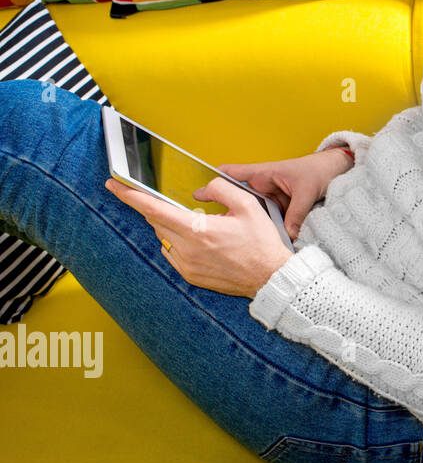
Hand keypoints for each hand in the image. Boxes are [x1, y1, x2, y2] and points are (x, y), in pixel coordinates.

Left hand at [105, 175, 293, 298]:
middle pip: (157, 221)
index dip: (130, 195)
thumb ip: (220, 189)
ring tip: (202, 227)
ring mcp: (186, 264)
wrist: (269, 277)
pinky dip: (180, 242)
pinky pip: (173, 252)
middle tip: (175, 204)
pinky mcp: (189, 275)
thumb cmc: (261, 243)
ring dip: (174, 226)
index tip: (114, 185)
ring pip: (165, 237)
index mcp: (198, 229)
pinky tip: (202, 242)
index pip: (153, 208)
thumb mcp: (248, 205)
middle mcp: (187, 249)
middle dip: (160, 209)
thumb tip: (200, 191)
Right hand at [217, 149, 352, 241]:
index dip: (213, 182)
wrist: (338, 172)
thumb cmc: (320, 171)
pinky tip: (263, 244)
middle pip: (239, 201)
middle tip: (218, 232)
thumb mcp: (307, 191)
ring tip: (240, 242)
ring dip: (250, 226)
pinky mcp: (282, 210)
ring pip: (254, 215)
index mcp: (263, 174)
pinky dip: (266, 231)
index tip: (197, 195)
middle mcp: (264, 187)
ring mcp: (272, 200)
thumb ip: (297, 213)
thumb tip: (288, 235)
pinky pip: (269, 222)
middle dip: (230, 215)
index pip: (231, 174)